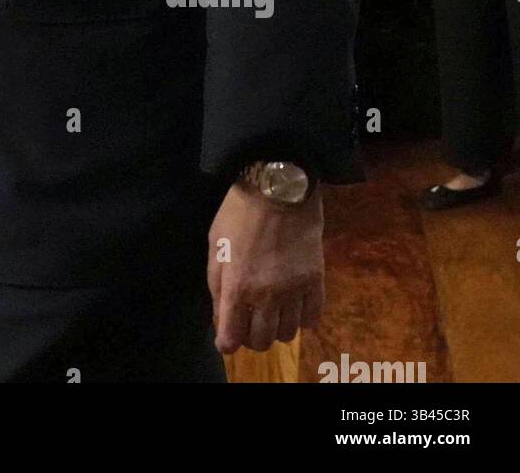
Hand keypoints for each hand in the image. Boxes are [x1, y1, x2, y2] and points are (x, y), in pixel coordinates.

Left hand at [208, 183, 324, 353]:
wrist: (279, 189)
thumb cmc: (239, 213)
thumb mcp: (215, 244)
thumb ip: (216, 284)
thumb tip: (220, 316)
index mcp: (237, 286)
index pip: (232, 338)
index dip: (226, 342)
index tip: (226, 337)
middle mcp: (267, 296)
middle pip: (261, 341)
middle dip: (251, 337)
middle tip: (248, 321)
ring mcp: (294, 291)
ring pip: (287, 334)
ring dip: (276, 328)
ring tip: (270, 312)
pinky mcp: (315, 282)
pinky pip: (312, 318)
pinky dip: (302, 318)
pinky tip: (293, 304)